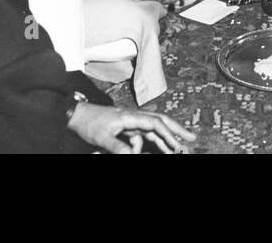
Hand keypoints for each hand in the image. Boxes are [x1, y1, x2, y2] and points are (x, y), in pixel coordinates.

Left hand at [68, 102, 196, 153]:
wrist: (79, 115)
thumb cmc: (90, 123)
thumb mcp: (102, 137)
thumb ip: (118, 147)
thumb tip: (133, 156)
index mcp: (131, 116)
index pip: (155, 123)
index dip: (167, 134)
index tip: (176, 145)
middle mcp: (135, 117)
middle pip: (161, 122)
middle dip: (177, 130)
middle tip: (192, 138)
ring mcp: (133, 122)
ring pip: (156, 129)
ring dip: (168, 138)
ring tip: (181, 147)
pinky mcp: (129, 128)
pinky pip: (147, 135)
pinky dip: (156, 141)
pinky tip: (163, 148)